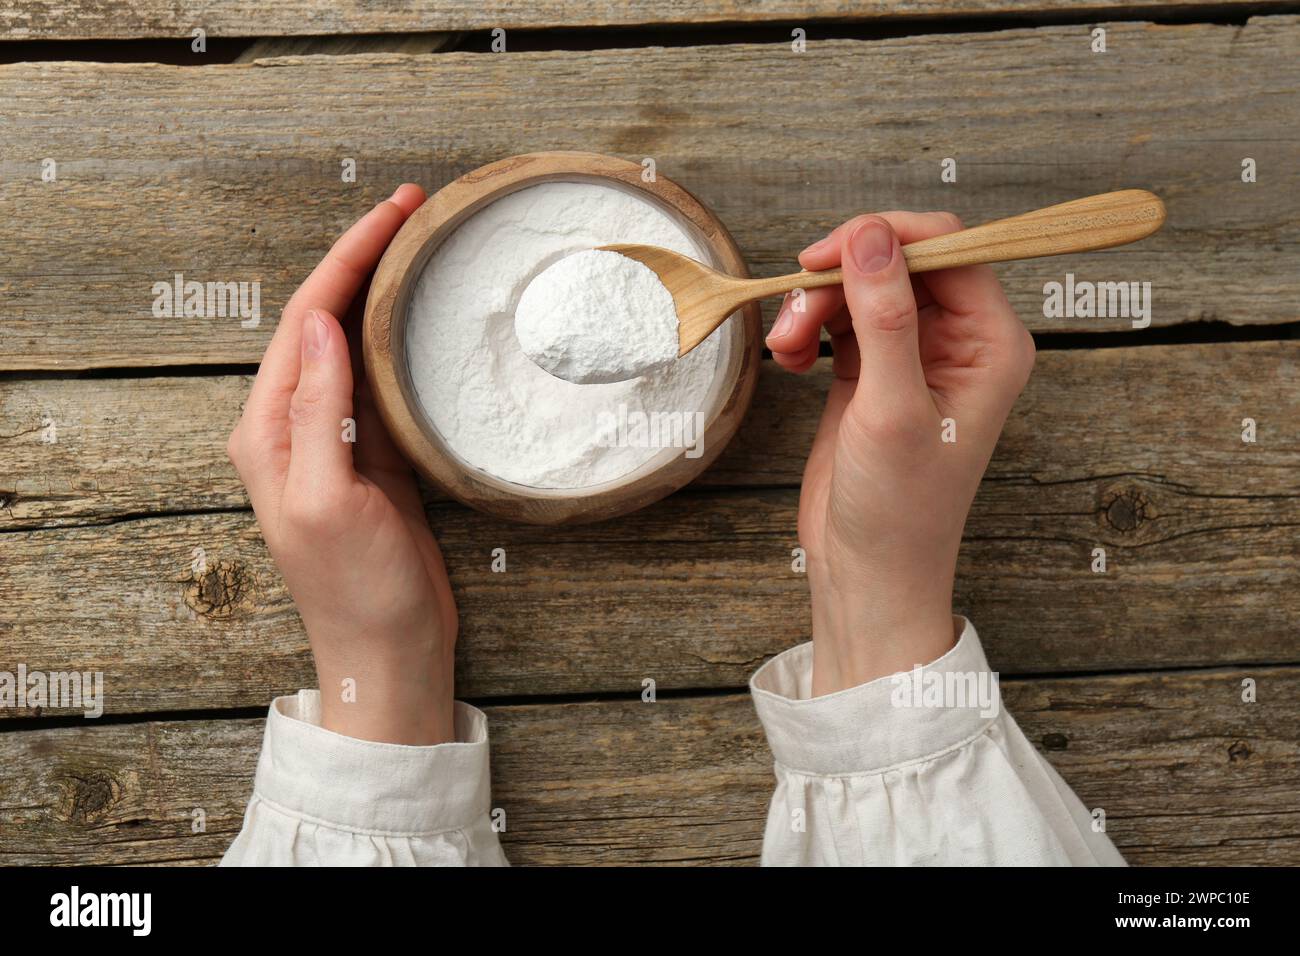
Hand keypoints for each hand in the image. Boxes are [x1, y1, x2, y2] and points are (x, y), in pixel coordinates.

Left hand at [227, 184, 459, 743]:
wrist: (389, 652)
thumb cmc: (357, 590)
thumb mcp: (332, 500)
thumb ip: (320, 413)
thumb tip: (323, 324)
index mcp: (268, 431)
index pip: (303, 321)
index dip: (346, 259)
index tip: (393, 212)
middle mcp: (293, 426)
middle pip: (324, 320)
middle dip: (364, 259)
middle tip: (416, 210)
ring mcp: (336, 440)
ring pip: (354, 343)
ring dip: (383, 291)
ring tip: (423, 245)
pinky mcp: (374, 457)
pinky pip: (381, 380)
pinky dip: (401, 339)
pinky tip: (425, 318)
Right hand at [767, 213, 1034, 694]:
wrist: (867, 574)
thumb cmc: (898, 510)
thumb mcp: (891, 410)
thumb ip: (885, 319)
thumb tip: (872, 238)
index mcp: (990, 343)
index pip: (948, 248)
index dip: (885, 238)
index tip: (827, 256)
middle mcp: (959, 341)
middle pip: (897, 260)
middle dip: (840, 277)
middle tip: (796, 308)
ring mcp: (914, 354)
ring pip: (861, 286)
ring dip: (815, 304)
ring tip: (786, 348)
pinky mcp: (872, 372)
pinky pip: (839, 319)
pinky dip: (808, 329)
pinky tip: (789, 360)